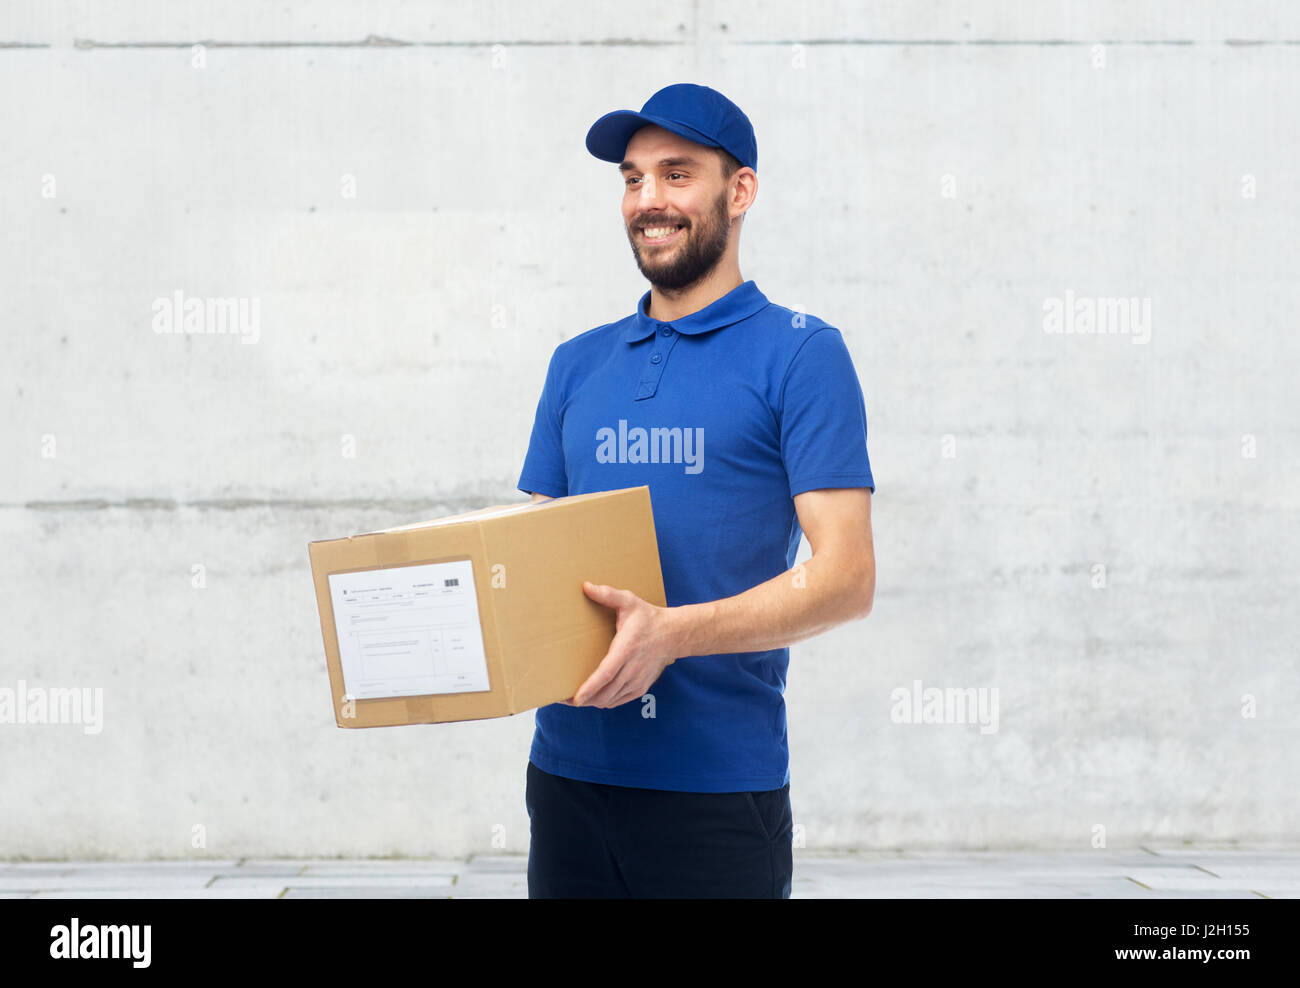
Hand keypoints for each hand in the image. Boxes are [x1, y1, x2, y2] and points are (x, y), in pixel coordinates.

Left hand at [564, 581, 680, 708]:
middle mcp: (632, 669)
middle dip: (583, 700)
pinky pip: (618, 701)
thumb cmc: (648, 618)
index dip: (590, 688)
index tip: (575, 698)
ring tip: (575, 699)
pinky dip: (604, 701)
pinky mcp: (641, 688)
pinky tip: (594, 697)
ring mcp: (637, 681)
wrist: (674, 634)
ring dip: (592, 702)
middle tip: (564, 699)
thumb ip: (607, 594)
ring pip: (610, 700)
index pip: (606, 673)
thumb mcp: (629, 601)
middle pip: (605, 693)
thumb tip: (586, 586)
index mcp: (626, 649)